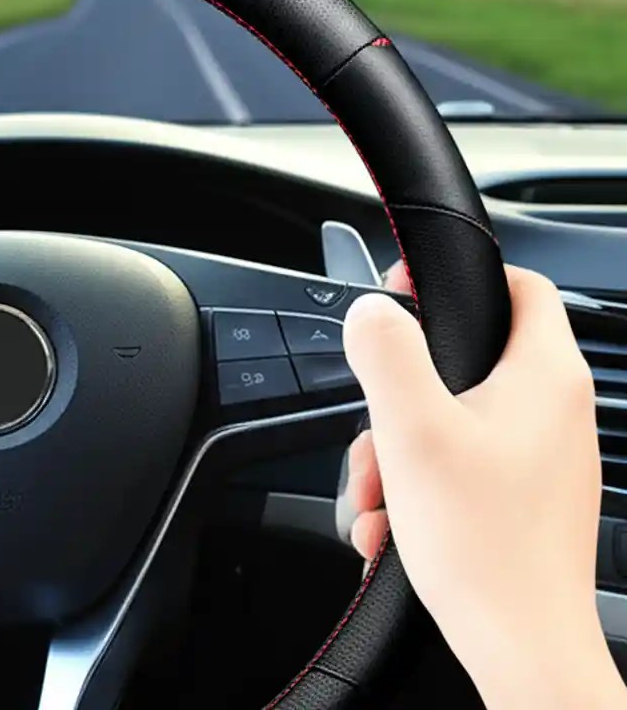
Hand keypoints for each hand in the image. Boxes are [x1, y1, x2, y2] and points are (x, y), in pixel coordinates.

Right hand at [342, 263, 625, 707]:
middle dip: (397, 404)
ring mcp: (543, 457)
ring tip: (381, 503)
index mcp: (544, 376)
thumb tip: (370, 310)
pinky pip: (460, 468)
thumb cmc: (484, 545)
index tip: (402, 298)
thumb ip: (387, 355)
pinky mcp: (527, 497)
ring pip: (450, 423)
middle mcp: (554, 410)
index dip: (453, 281)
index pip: (517, 284)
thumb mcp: (412, 431)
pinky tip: (396, 528)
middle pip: (460, 366)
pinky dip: (420, 491)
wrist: (521, 642)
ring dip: (397, 457)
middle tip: (376, 442)